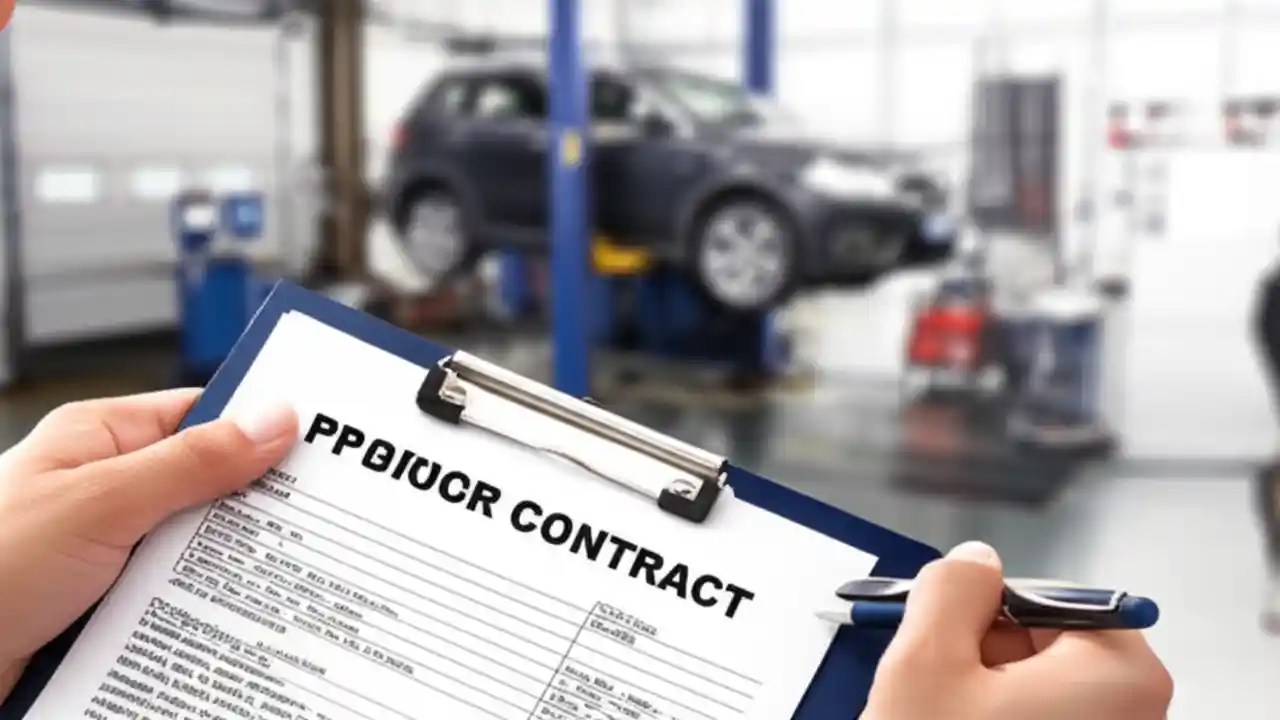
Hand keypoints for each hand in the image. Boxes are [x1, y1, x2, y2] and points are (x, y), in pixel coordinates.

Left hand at [0, 389, 296, 702]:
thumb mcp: (102, 502)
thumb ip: (194, 462)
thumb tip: (275, 417)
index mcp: (102, 438)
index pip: (205, 414)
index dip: (264, 424)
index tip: (324, 442)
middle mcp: (109, 488)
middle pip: (212, 484)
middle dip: (257, 506)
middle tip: (318, 520)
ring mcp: (111, 548)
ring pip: (200, 546)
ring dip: (229, 565)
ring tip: (278, 575)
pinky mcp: (111, 604)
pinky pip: (178, 595)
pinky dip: (204, 606)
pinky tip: (233, 616)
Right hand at [862, 542, 1172, 719]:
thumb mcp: (926, 663)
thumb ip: (951, 589)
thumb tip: (973, 560)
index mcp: (1120, 674)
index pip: (1052, 597)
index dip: (987, 606)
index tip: (945, 627)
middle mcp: (1134, 711)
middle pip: (1043, 645)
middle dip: (980, 655)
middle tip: (936, 689)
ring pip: (1032, 688)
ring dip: (978, 693)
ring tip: (941, 716)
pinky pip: (1034, 717)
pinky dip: (988, 718)